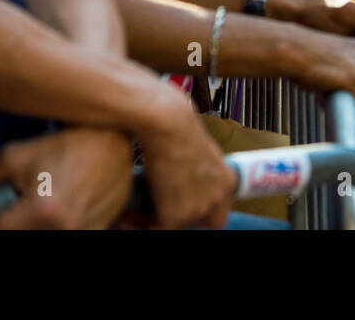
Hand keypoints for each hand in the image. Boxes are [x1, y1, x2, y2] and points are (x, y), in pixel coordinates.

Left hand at [0, 127, 132, 229]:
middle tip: (20, 207)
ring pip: (44, 236)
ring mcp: (84, 232)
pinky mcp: (98, 232)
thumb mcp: (18, 154)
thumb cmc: (68, 145)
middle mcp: (65, 227)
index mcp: (41, 211)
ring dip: (39, 225)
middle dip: (15, 224)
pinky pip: (70, 234)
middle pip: (22, 237)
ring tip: (46, 204)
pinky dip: (61, 225)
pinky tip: (64, 207)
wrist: (113, 140)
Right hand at [135, 90, 235, 229]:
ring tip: (134, 214)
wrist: (167, 123)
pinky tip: (126, 218)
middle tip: (152, 211)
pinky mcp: (175, 216)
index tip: (179, 210)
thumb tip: (185, 184)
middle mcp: (217, 199)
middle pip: (195, 223)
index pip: (217, 217)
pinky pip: (155, 230)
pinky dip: (139, 226)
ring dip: (152, 222)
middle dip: (173, 217)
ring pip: (173, 227)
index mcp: (227, 182)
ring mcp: (197, 209)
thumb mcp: (198, 152)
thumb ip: (200, 173)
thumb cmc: (177, 128)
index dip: (198, 216)